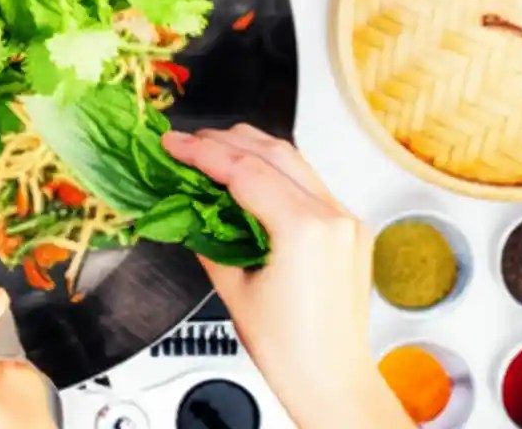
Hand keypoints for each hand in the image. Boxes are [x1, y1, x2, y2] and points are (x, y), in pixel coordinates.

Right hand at [162, 125, 413, 428]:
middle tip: (187, 142)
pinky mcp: (349, 229)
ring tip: (213, 154)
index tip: (172, 143)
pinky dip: (274, 173)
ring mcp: (347, 220)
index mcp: (306, 230)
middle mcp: (333, 217)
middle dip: (225, 141)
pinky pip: (309, 184)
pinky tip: (248, 179)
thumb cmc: (289, 350)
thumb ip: (208, 237)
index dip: (202, 151)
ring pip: (295, 162)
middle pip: (274, 152)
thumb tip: (186, 209)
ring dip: (251, 151)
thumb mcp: (233, 289)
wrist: (332, 380)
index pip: (245, 169)